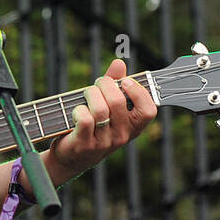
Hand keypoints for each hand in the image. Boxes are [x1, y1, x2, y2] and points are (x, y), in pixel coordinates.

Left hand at [36, 58, 156, 186]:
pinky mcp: (85, 145)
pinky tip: (76, 111)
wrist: (71, 157)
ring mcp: (104, 142)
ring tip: (86, 94)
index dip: (138, 92)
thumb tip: (118, 63)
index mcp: (133, 126)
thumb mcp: (107, 106)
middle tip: (97, 84)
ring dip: (90, 94)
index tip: (125, 81)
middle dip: (104, 84)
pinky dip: (78, 109)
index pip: (148, 111)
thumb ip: (114, 84)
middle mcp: (122, 136)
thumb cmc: (92, 126)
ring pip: (100, 109)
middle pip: (118, 102)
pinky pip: (85, 120)